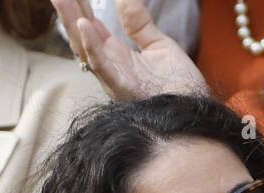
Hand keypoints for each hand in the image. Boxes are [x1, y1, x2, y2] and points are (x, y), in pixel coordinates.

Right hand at [51, 0, 207, 99]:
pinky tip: (84, 25)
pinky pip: (104, 68)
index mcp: (117, 58)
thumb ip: (139, 23)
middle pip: (82, 38)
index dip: (79, 7)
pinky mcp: (125, 89)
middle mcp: (111, 70)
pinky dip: (92, 47)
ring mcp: (115, 80)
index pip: (91, 29)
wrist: (196, 112)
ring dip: (71, 24)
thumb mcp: (159, 46)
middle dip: (67, 13)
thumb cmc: (179, 86)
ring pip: (85, 50)